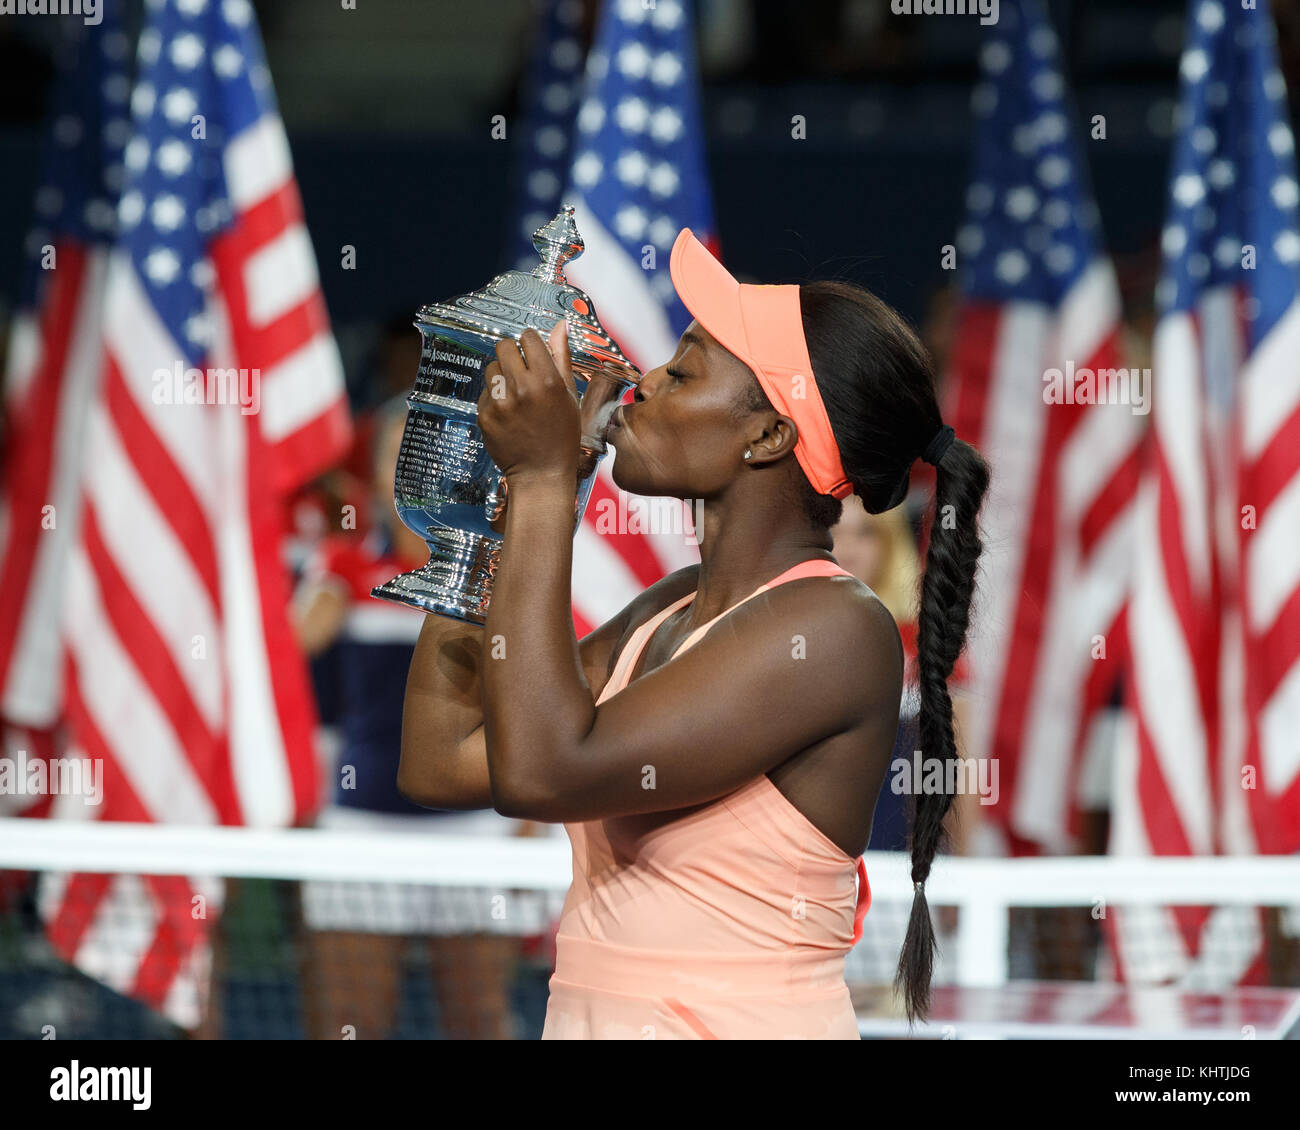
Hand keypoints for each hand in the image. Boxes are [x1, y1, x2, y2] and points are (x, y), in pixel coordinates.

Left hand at [477, 321, 580, 485]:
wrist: (541, 473)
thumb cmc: (562, 435)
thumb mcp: (569, 395)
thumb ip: (561, 357)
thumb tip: (560, 325)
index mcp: (547, 381)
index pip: (528, 338)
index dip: (531, 344)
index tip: (534, 355)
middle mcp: (521, 389)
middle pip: (504, 347)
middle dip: (512, 354)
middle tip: (522, 372)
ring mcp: (500, 403)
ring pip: (491, 368)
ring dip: (502, 375)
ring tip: (516, 395)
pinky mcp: (485, 415)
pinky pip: (485, 392)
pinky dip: (495, 397)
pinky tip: (509, 414)